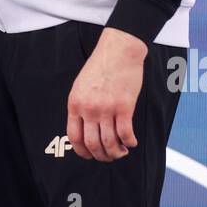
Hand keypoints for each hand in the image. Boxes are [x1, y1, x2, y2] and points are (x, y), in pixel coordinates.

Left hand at [67, 27, 147, 161]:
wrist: (118, 50)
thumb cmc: (101, 66)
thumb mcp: (81, 86)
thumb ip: (80, 106)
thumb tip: (83, 128)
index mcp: (75, 104)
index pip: (74, 137)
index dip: (82, 151)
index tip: (90, 155)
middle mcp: (89, 109)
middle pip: (92, 144)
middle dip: (101, 156)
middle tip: (108, 156)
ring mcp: (107, 108)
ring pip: (110, 143)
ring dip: (116, 152)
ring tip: (121, 151)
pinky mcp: (124, 107)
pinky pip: (126, 133)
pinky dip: (130, 142)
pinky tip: (132, 142)